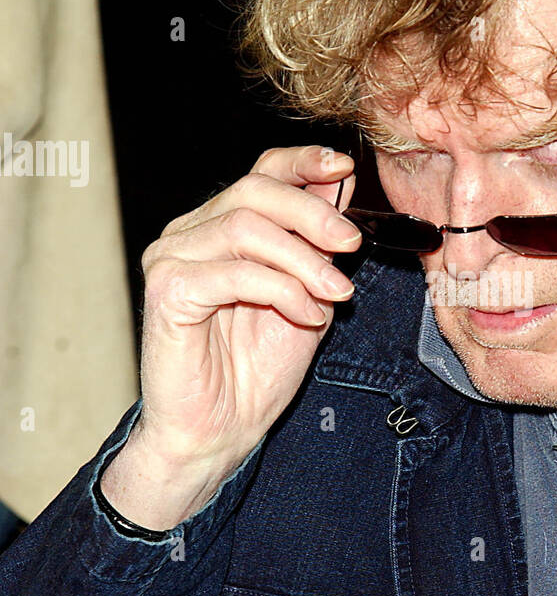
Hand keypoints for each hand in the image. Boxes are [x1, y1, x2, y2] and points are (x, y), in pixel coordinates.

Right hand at [101, 145, 361, 528]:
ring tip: (335, 294)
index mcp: (223, 227)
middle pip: (256, 191)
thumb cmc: (257, 370)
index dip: (304, 163)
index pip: (262, 173)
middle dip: (313, 215)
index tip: (345, 167)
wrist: (220, 431)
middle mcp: (191, 233)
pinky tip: (305, 316)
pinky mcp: (167, 290)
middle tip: (351, 244)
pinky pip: (233, 272)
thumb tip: (341, 187)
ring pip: (246, 227)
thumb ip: (317, 246)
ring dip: (303, 260)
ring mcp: (173, 258)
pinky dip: (281, 290)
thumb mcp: (307, 296)